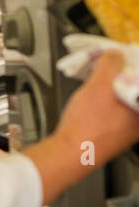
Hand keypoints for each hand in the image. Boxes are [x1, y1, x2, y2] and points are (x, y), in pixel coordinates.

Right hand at [54, 50, 138, 164]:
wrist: (73, 152)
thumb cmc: (88, 125)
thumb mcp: (98, 85)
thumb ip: (110, 64)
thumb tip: (115, 54)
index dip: (130, 61)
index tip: (118, 54)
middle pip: (134, 85)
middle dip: (121, 70)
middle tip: (105, 62)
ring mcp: (134, 125)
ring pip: (126, 94)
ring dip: (113, 82)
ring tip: (96, 77)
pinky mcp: (122, 129)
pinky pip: (119, 105)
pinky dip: (109, 96)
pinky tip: (94, 94)